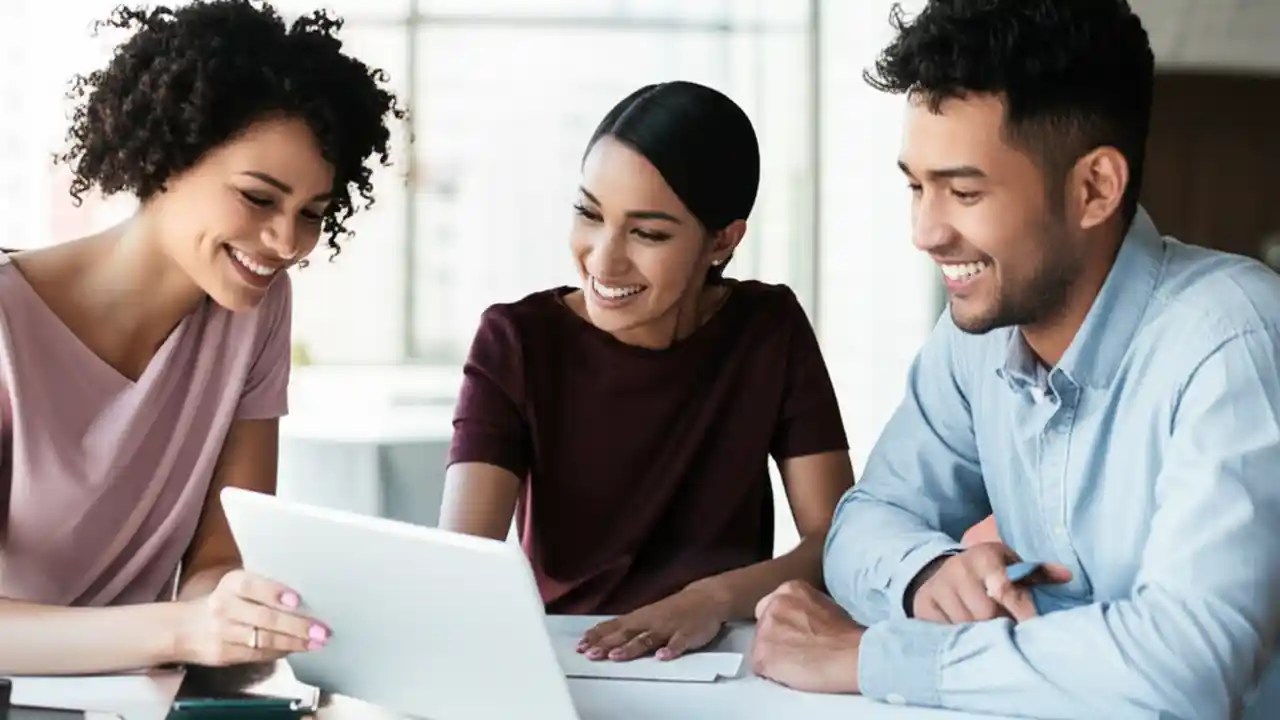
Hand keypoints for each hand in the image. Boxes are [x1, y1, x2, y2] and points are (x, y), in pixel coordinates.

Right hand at [173, 570, 330, 665]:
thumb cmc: (225, 602)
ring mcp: (223, 633)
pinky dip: (280, 652)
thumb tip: (305, 601)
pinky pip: (257, 654)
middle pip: (264, 618)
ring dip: (294, 643)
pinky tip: (296, 649)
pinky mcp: (224, 654)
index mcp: (231, 584)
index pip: (252, 587)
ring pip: (263, 640)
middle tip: (322, 630)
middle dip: (297, 625)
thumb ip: (264, 590)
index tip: (297, 600)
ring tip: (316, 643)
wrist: (183, 628)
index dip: (274, 593)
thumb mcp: (237, 587)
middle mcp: (225, 607)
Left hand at [578, 582, 729, 661]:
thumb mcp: (647, 614)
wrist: (706, 597)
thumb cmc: (673, 609)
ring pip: (647, 639)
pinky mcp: (687, 634)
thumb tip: (603, 636)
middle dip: (607, 644)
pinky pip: (678, 643)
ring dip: (631, 648)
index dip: (597, 636)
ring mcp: (668, 628)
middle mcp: (650, 621)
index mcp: (640, 617)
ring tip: (616, 656)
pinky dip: (671, 650)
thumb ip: (628, 626)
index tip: (580, 646)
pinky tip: (663, 657)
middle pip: (625, 634)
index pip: (614, 626)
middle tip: (590, 654)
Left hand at [750, 581, 863, 693]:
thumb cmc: (847, 636)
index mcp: (789, 589)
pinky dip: (773, 673)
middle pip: (763, 624)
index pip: (772, 606)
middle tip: (795, 650)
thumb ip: (802, 608)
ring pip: (760, 646)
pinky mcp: (761, 655)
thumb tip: (796, 621)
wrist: (852, 656)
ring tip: (798, 663)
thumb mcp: (824, 605)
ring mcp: (764, 630)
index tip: (793, 634)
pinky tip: (793, 673)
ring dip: (774, 656)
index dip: (783, 624)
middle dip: (774, 637)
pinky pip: (760, 667)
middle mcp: (772, 605)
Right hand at [912, 542, 1070, 623]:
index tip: (1032, 630)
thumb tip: (1067, 575)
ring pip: (965, 625)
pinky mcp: (924, 604)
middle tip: (1007, 633)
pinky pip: (945, 631)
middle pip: (986, 613)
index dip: (1021, 612)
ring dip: (979, 636)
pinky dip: (958, 639)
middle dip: (999, 626)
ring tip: (988, 636)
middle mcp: (959, 569)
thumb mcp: (1010, 565)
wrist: (939, 572)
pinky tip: (966, 637)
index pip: (1005, 588)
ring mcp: (939, 587)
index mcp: (985, 556)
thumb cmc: (986, 572)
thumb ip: (1037, 573)